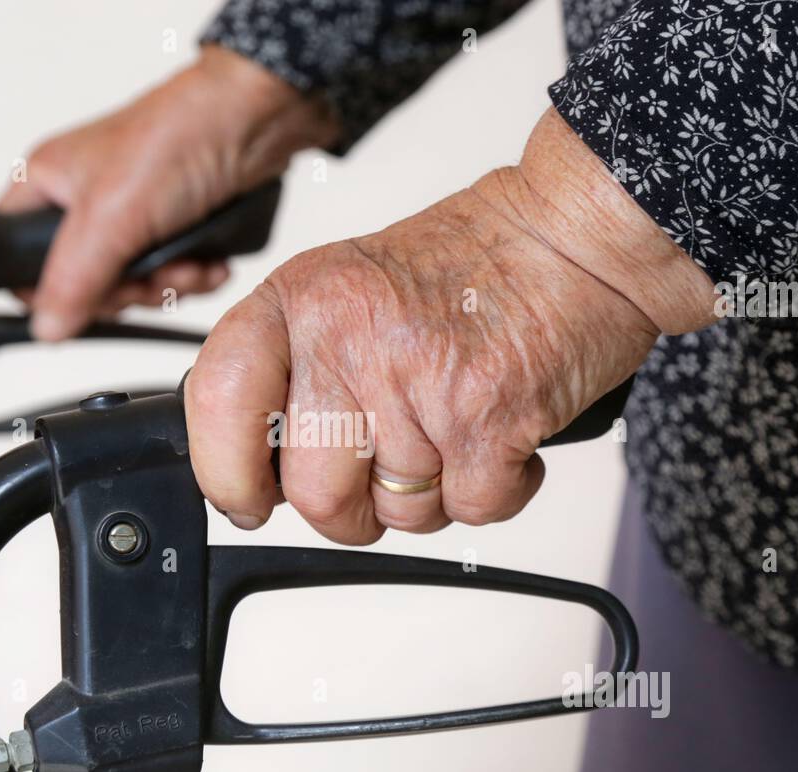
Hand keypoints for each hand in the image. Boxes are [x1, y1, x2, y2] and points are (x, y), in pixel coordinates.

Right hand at [0, 46, 337, 339]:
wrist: (254, 120)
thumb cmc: (176, 138)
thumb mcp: (112, 217)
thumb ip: (73, 279)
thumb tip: (45, 328)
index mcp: (47, 185)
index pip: (16, 259)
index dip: (48, 290)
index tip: (88, 295)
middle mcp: (83, 202)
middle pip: (81, 286)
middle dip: (126, 290)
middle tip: (150, 275)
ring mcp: (128, 216)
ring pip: (130, 287)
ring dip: (167, 286)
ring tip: (189, 264)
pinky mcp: (170, 227)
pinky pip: (169, 277)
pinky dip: (192, 276)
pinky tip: (209, 262)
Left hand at [185, 109, 715, 544]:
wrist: (578, 232)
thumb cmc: (475, 262)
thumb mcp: (351, 285)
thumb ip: (299, 365)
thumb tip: (261, 462)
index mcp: (303, 300)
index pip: (219, 401)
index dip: (225, 473)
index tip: (248, 500)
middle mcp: (351, 338)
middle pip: (314, 492)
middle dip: (352, 512)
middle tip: (385, 477)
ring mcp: (420, 382)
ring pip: (400, 513)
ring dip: (434, 494)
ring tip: (458, 427)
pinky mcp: (490, 421)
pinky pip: (472, 511)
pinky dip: (496, 490)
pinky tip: (503, 436)